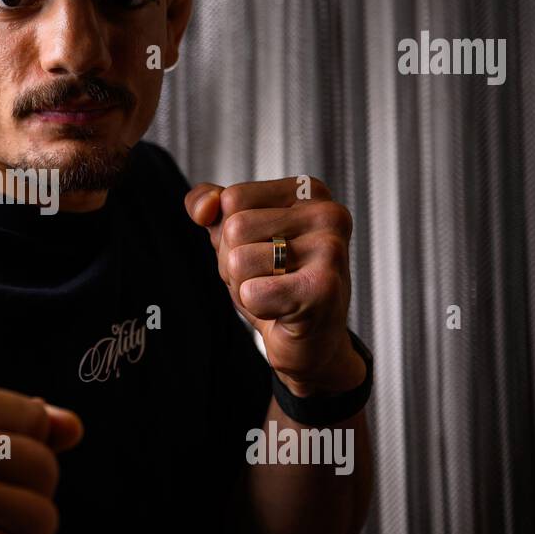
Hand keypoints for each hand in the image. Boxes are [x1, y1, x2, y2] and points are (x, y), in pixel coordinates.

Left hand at [184, 177, 364, 396]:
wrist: (312, 342)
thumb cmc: (278, 284)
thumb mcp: (236, 236)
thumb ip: (211, 204)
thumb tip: (204, 207)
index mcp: (308, 191)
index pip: (233, 198)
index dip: (230, 233)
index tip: (263, 250)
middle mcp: (327, 213)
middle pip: (234, 228)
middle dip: (235, 263)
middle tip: (270, 279)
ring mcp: (330, 249)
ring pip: (238, 260)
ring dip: (245, 286)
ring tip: (276, 293)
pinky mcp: (323, 288)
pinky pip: (252, 292)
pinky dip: (257, 307)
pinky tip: (284, 310)